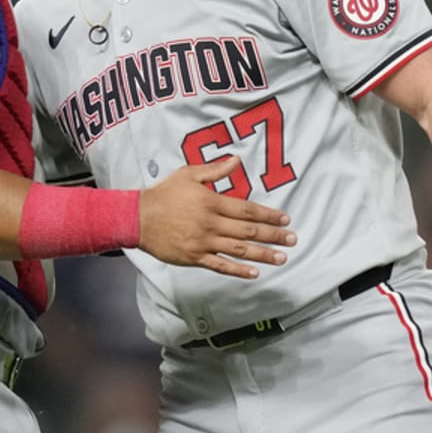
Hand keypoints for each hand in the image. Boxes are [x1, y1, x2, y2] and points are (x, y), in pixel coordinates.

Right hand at [138, 156, 295, 277]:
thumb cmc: (164, 194)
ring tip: (281, 258)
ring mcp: (203, 243)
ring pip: (239, 250)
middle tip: (293, 239)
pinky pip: (220, 266)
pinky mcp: (194, 258)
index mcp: (212, 202)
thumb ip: (215, 170)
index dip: (269, 215)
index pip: (247, 209)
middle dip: (273, 235)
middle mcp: (211, 224)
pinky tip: (254, 273)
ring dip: (263, 255)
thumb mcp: (188, 174)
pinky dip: (238, 270)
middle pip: (248, 231)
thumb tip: (237, 159)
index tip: (285, 219)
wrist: (138, 218)